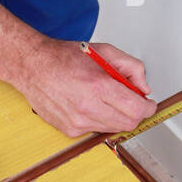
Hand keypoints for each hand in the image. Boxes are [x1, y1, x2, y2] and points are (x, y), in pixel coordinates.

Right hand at [13, 38, 156, 136]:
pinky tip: (90, 105)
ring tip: (106, 99)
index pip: (137, 109)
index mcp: (99, 85)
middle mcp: (88, 107)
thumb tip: (143, 88)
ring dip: (117, 117)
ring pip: (112, 129)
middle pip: (128, 123)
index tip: (149, 104)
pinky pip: (95, 131)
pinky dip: (99, 120)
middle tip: (131, 102)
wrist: (32, 66)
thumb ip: (131, 67)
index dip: (148, 108)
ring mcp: (78, 121)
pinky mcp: (70, 130)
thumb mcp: (104, 51)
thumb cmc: (63, 58)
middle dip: (135, 113)